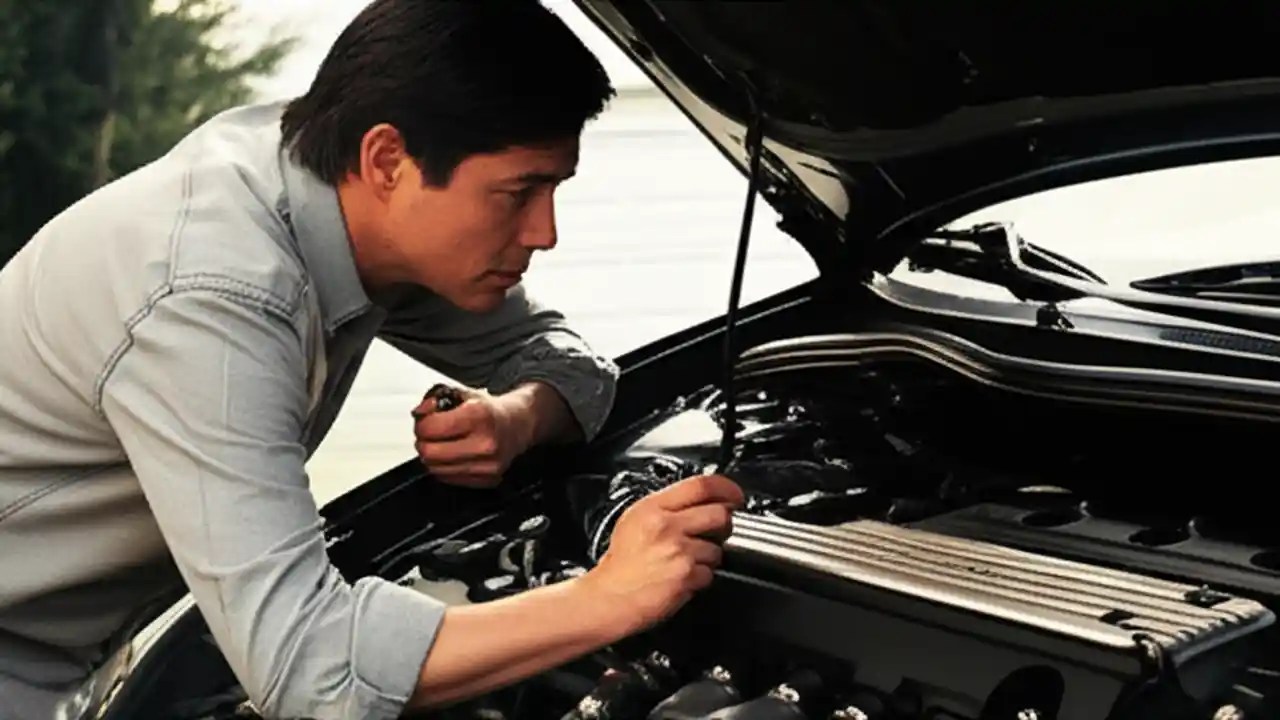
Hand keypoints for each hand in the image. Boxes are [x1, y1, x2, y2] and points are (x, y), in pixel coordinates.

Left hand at [412, 385, 531, 488]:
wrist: (518, 425)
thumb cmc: (490, 410)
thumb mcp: (463, 394)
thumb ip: (436, 400)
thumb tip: (419, 413)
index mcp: (479, 416)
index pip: (430, 428)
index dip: (421, 423)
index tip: (425, 419)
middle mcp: (486, 443)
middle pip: (429, 453)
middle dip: (424, 441)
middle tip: (430, 433)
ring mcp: (488, 465)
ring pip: (435, 469)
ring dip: (433, 456)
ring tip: (444, 443)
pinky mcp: (488, 480)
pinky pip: (449, 479)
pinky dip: (445, 467)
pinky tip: (454, 455)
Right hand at [579, 474, 744, 634]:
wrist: (609, 599)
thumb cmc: (620, 565)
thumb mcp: (634, 520)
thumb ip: (666, 507)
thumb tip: (699, 501)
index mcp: (653, 508)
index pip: (702, 485)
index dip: (727, 488)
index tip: (735, 495)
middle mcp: (667, 526)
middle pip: (719, 515)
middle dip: (723, 526)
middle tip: (715, 533)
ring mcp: (679, 552)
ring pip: (717, 548)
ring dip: (708, 557)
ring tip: (685, 562)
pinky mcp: (686, 576)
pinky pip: (710, 573)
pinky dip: (700, 578)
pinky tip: (681, 578)